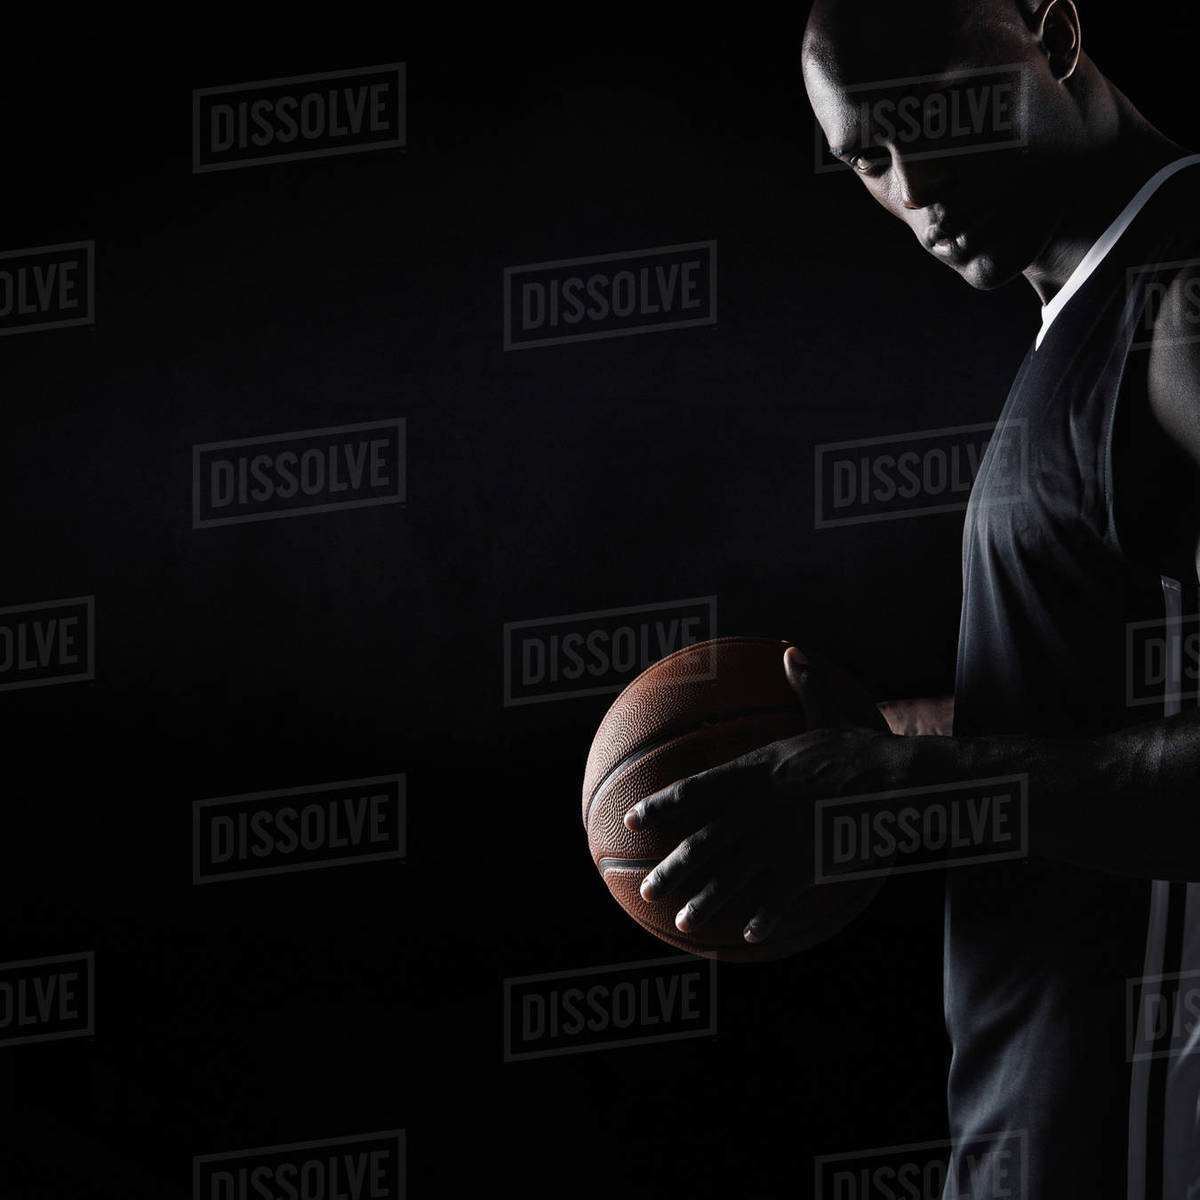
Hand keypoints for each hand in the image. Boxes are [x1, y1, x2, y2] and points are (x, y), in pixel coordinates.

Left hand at [623, 647, 908, 944]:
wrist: (902, 785)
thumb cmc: (865, 751)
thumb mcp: (829, 717)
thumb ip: (804, 689)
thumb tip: (792, 651)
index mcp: (757, 771)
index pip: (695, 790)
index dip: (661, 807)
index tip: (633, 820)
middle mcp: (759, 809)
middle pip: (703, 843)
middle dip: (672, 868)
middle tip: (647, 889)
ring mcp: (781, 841)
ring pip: (731, 878)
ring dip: (703, 902)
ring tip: (682, 922)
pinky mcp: (808, 868)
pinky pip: (776, 901)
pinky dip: (760, 919)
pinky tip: (746, 937)